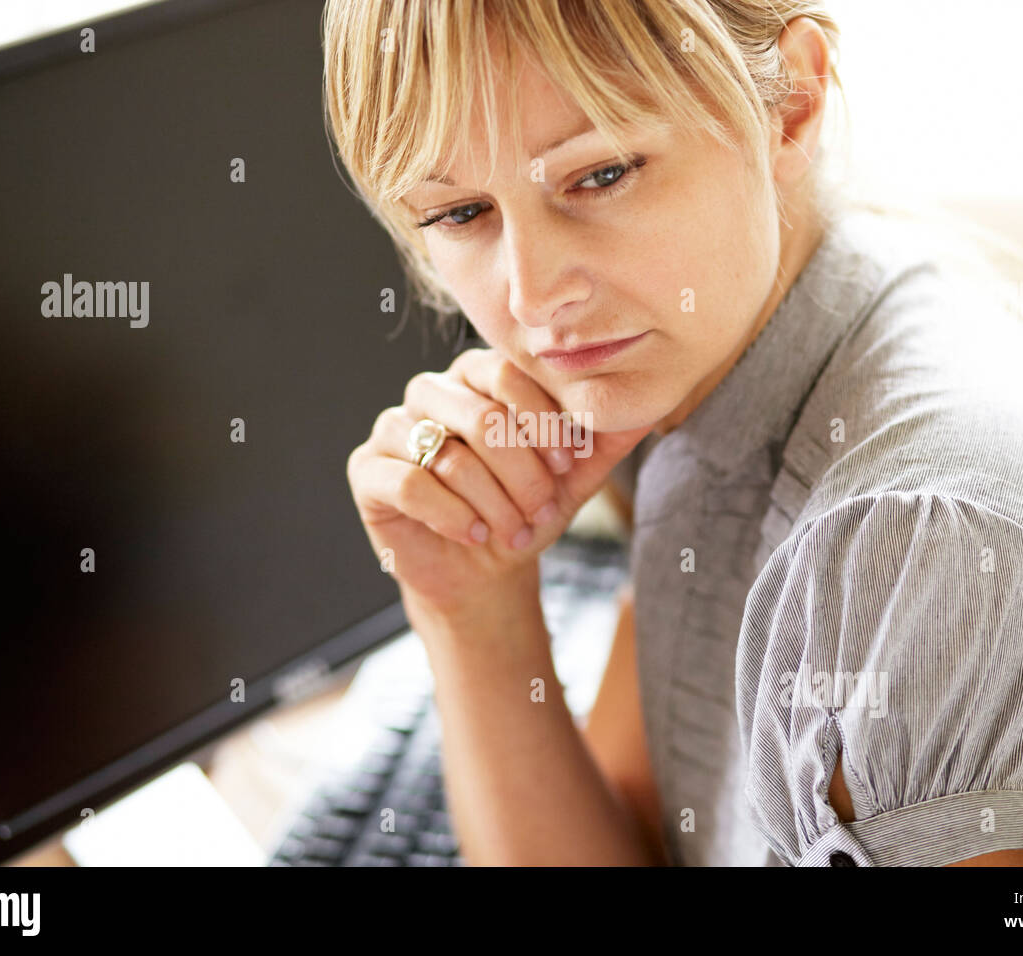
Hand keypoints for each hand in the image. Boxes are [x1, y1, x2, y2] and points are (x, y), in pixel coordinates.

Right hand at [346, 347, 651, 619]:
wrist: (482, 572)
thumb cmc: (523, 510)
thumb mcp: (572, 479)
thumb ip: (604, 440)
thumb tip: (654, 404)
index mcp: (477, 375)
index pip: (509, 375)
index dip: (542, 423)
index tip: (567, 465)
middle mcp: (431, 391)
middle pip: (481, 415)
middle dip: (521, 473)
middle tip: (541, 510)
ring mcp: (393, 428)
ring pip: (448, 452)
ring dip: (492, 500)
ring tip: (513, 531)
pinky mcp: (368, 471)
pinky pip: (412, 483)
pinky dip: (451, 514)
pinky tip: (473, 534)